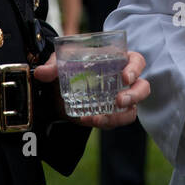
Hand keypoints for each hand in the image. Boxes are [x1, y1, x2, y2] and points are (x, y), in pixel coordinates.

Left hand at [34, 51, 149, 128]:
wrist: (61, 89)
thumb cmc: (69, 67)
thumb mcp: (61, 63)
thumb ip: (53, 65)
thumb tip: (41, 73)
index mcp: (118, 60)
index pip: (137, 61)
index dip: (135, 68)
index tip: (125, 76)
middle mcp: (124, 81)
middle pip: (143, 87)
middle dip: (134, 95)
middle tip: (118, 100)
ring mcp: (120, 99)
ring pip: (132, 110)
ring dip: (119, 116)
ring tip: (99, 118)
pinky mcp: (112, 115)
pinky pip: (116, 121)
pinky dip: (105, 123)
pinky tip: (89, 120)